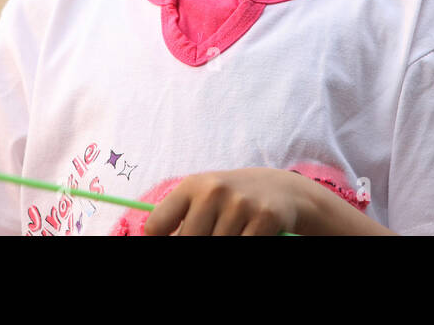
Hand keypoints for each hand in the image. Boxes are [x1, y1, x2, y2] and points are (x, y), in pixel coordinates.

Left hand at [143, 167, 315, 235]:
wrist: (281, 190)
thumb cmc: (232, 201)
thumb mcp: (204, 199)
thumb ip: (181, 219)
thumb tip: (152, 239)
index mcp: (193, 185)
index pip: (156, 225)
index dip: (160, 242)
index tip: (172, 240)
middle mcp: (214, 190)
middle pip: (187, 241)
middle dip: (197, 245)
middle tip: (212, 234)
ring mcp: (240, 204)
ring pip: (218, 246)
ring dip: (224, 245)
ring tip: (230, 233)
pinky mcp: (265, 218)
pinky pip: (243, 247)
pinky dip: (243, 245)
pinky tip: (246, 236)